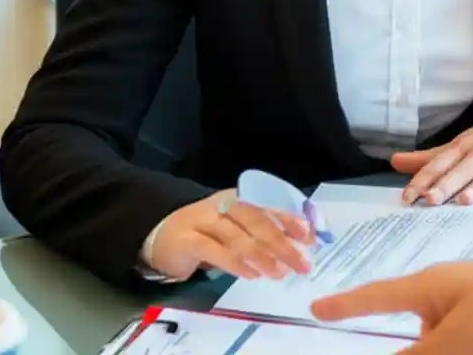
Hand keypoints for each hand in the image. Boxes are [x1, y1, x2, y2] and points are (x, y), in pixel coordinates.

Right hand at [149, 189, 315, 280]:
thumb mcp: (238, 229)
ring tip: (279, 272)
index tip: (311, 237)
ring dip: (262, 255)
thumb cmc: (207, 233)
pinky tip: (251, 274)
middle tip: (301, 263)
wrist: (161, 236)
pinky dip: (236, 263)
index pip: (269, 206)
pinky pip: (215, 250)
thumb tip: (302, 241)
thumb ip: (266, 231)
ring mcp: (203, 220)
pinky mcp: (187, 239)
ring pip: (238, 235)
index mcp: (239, 198)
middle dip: (282, 242)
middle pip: (257, 220)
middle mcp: (223, 205)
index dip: (291, 220)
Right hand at [311, 258, 472, 354]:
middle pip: (418, 341)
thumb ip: (416, 354)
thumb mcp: (454, 338)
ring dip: (457, 347)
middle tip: (463, 341)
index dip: (346, 305)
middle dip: (423, 347)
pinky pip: (467, 343)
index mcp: (430, 288)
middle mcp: (448, 299)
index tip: (318, 308)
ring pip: (447, 345)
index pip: (377, 297)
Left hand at [391, 109, 472, 205]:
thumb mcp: (460, 143)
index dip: (423, 179)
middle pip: (463, 169)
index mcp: (464, 146)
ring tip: (464, 200)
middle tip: (431, 200)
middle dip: (447, 184)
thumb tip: (395, 162)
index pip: (440, 163)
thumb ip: (429, 158)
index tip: (407, 197)